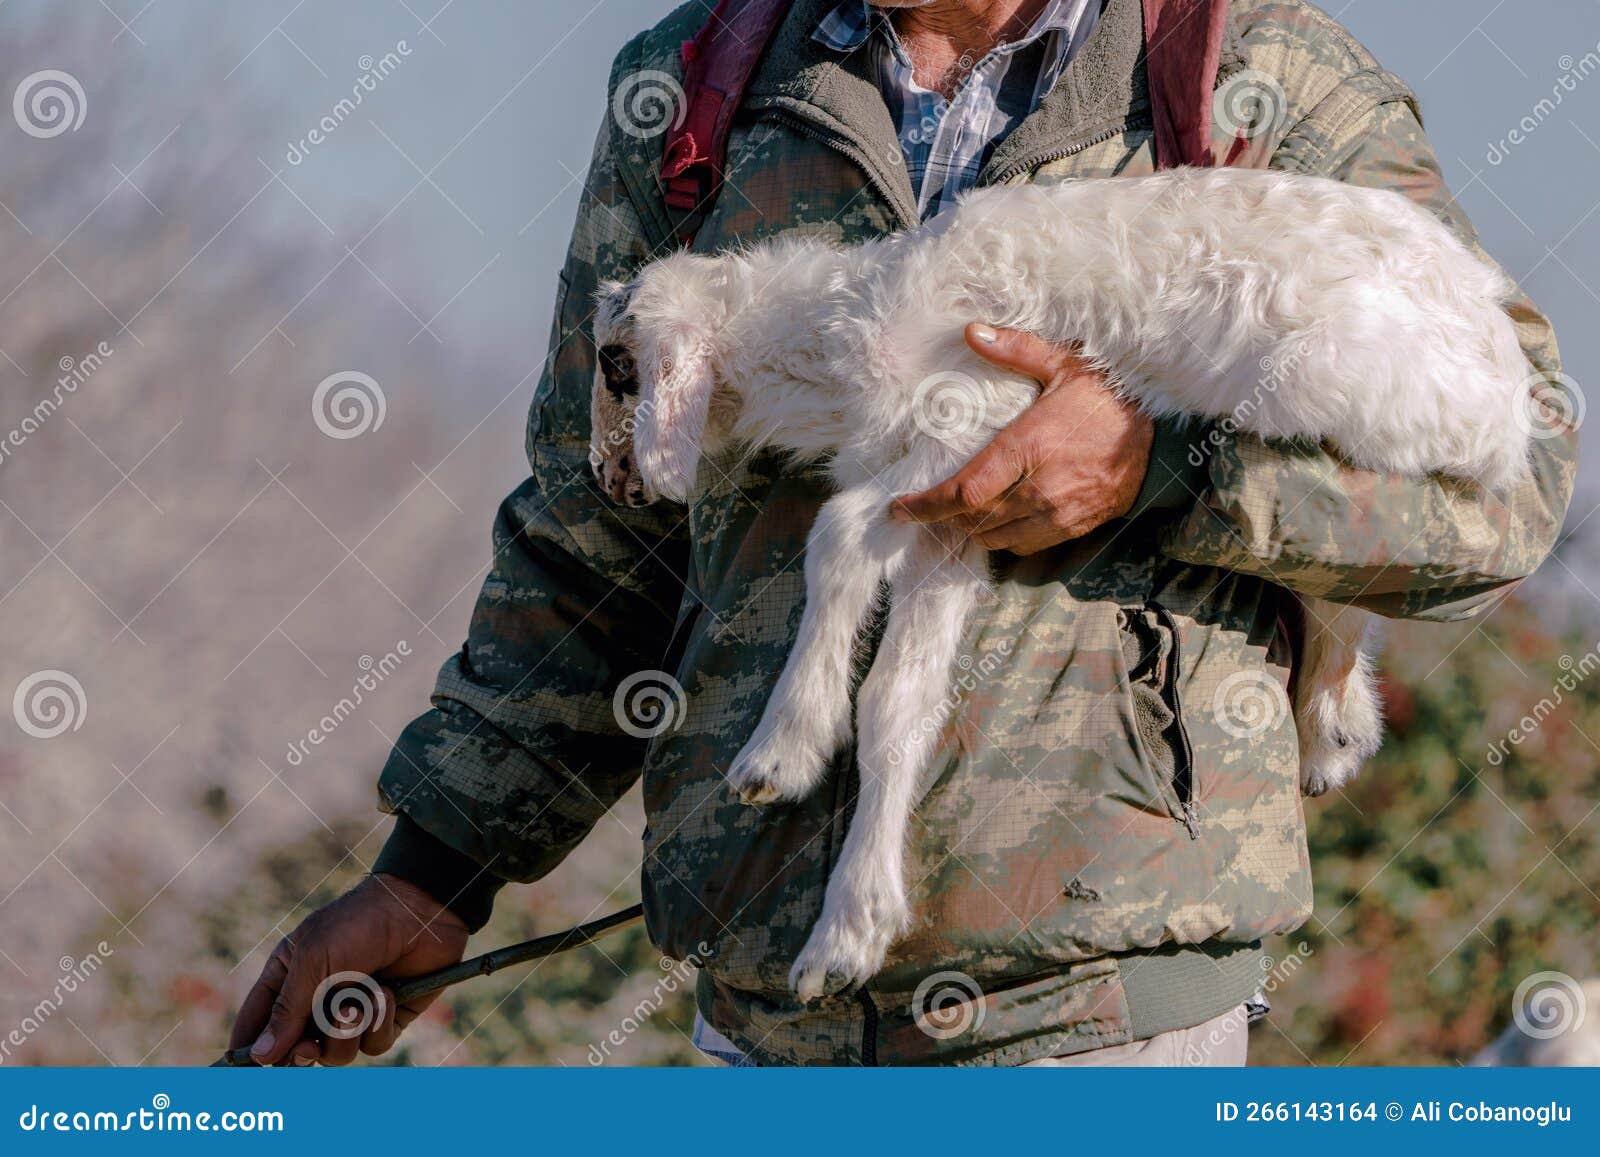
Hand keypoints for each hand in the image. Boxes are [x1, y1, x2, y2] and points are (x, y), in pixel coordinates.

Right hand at [227, 874, 468, 1065]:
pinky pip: (374, 1046)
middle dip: (303, 1050)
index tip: (245, 1071)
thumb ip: (286, 1011)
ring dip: (346, 1030)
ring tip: (358, 1000)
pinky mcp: (385, 1019)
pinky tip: (388, 992)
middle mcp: (317, 999)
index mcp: (289, 977)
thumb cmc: (357, 925)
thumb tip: (258, 1057)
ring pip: (336, 1055)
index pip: (258, 1022)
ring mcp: (352, 1011)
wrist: (419, 910)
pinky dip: (379, 1022)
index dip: (250, 1048)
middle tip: (309, 1045)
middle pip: (296, 1050)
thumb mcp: (313, 960)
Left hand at [891, 324, 1153, 554]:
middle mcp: (1038, 487)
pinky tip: (997, 521)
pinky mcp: (1073, 528)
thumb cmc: (1108, 398)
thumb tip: (972, 331)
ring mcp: (1057, 513)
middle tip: (925, 507)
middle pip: (973, 520)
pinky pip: (1024, 545)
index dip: (925, 505)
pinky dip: (1004, 538)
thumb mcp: (1064, 365)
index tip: (899, 508)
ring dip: (972, 529)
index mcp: (1028, 447)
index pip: (963, 491)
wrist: (1162, 438)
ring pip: (995, 538)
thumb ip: (1015, 350)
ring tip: (958, 515)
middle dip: (944, 518)